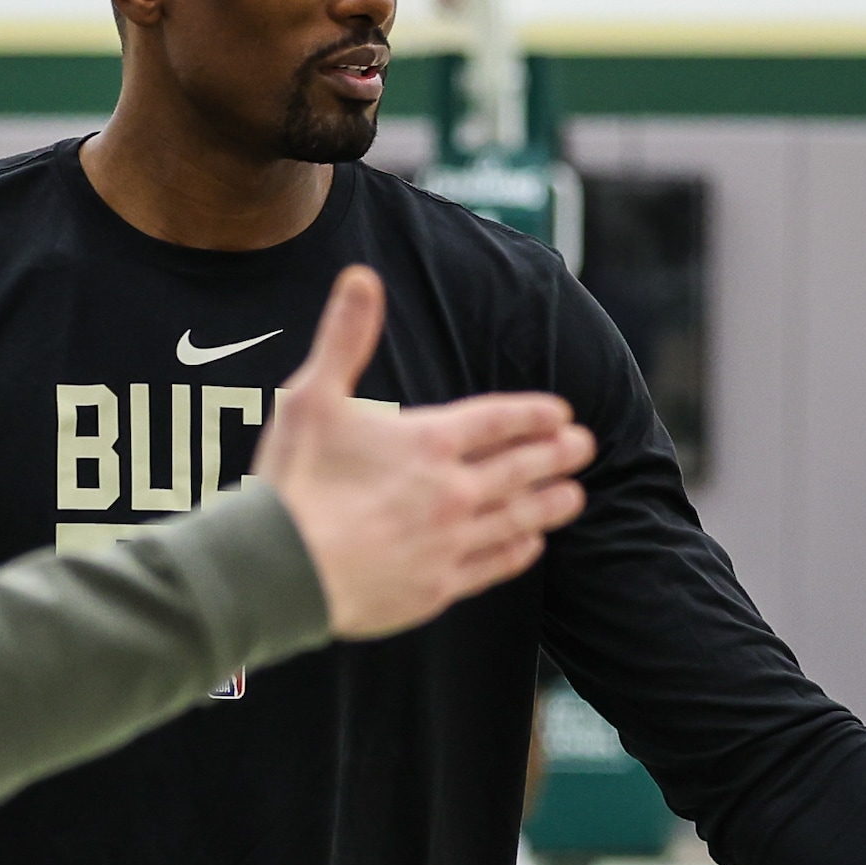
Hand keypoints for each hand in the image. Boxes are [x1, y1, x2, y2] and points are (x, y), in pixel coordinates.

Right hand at [249, 267, 593, 638]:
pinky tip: (531, 546)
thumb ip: (345, 337)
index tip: (561, 413)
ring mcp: (450, 542)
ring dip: (550, 504)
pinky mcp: (438, 586)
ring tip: (575, 496)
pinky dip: (518, 552)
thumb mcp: (312, 397)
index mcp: (429, 441)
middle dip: (557, 455)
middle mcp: (452, 490)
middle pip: (520, 468)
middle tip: (585, 447)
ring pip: (517, 518)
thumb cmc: (294, 483)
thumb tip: (362, 277)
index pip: (499, 420)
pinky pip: (493, 566)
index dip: (534, 414)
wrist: (281, 571)